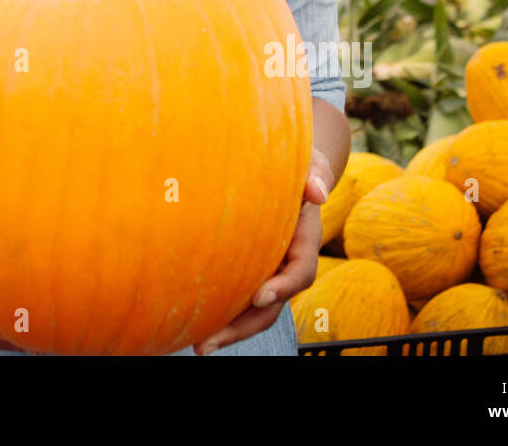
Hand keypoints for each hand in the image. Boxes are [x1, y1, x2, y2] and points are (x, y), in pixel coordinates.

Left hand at [193, 147, 332, 355]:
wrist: (285, 165)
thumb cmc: (295, 161)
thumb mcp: (309, 161)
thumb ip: (315, 173)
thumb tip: (317, 192)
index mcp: (304, 240)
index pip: (301, 272)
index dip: (283, 287)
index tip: (259, 295)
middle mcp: (286, 262)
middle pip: (271, 305)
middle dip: (243, 327)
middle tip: (208, 342)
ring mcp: (267, 268)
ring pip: (252, 309)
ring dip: (228, 329)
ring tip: (197, 345)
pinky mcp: (246, 266)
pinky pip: (236, 293)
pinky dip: (219, 308)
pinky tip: (190, 320)